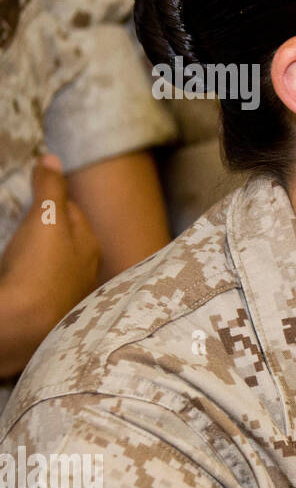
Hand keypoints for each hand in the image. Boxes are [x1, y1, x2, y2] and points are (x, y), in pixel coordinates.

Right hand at [0, 155, 100, 375]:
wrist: (23, 329)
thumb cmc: (39, 269)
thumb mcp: (46, 221)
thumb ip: (50, 190)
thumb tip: (52, 158)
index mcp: (88, 245)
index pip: (72, 212)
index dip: (53, 200)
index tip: (37, 193)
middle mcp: (84, 271)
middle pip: (64, 241)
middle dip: (48, 228)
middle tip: (26, 220)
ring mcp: (66, 294)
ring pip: (54, 265)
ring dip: (38, 255)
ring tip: (17, 248)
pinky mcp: (46, 313)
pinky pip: (38, 287)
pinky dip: (28, 278)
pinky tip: (16, 277)